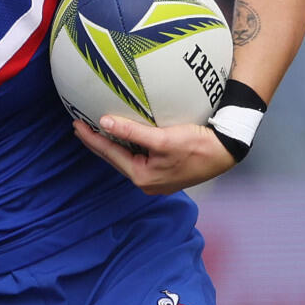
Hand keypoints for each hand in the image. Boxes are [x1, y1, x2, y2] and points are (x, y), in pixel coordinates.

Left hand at [74, 113, 235, 194]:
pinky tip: (124, 136)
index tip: (76, 124)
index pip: (109, 154)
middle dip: (97, 142)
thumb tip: (104, 122)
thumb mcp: (163, 139)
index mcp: (142, 177)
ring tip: (96, 131)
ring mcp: (156, 179)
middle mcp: (146, 182)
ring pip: (126, 158)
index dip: (92, 138)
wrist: (227, 151)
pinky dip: (127, 146)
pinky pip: (138, 157)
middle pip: (114, 158)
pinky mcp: (165, 171)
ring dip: (111, 145)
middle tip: (79, 127)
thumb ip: (132, 132)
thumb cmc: (198, 146)